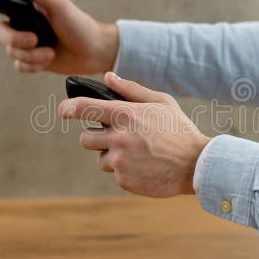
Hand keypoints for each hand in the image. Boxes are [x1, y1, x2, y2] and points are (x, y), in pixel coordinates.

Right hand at [0, 0, 118, 73]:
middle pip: (0, 32)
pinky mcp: (34, 61)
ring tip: (51, 53)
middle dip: (16, 39)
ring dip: (31, 55)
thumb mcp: (59, 5)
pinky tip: (48, 60)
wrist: (94, 51)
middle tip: (36, 39)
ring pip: (11, 51)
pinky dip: (33, 65)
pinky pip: (20, 65)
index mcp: (28, 8)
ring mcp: (28, 43)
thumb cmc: (80, 25)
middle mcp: (25, 24)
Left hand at [58, 72, 210, 197]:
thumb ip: (131, 89)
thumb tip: (108, 77)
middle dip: (96, 138)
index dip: (68, 109)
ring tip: (137, 154)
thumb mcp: (161, 102)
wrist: (196, 165)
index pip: (83, 108)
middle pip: (85, 138)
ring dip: (112, 156)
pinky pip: (115, 174)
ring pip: (100, 159)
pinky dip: (126, 171)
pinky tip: (144, 166)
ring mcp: (120, 160)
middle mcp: (118, 137)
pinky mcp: (124, 180)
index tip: (62, 111)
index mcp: (125, 114)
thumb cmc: (179, 130)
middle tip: (116, 137)